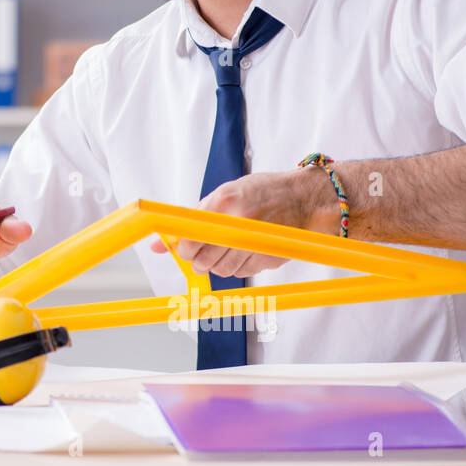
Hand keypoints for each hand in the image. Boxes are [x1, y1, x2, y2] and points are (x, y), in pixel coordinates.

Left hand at [148, 169, 336, 277]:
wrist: (305, 198)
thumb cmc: (263, 192)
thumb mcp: (225, 194)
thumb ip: (193, 217)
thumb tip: (160, 243)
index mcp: (224, 202)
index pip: (190, 238)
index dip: (183, 249)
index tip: (183, 250)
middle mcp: (240, 223)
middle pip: (204, 260)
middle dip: (198, 261)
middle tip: (201, 253)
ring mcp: (255, 243)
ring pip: (221, 271)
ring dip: (216, 265)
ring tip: (225, 249)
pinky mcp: (268, 258)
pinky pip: (241, 273)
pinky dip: (237, 267)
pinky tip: (243, 251)